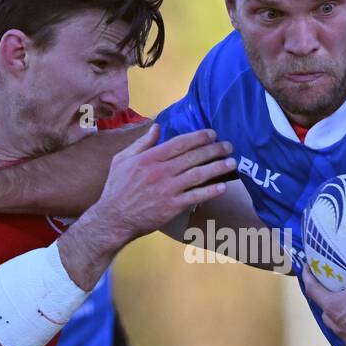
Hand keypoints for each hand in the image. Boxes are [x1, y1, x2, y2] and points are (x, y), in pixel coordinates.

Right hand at [86, 125, 234, 245]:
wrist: (113, 218)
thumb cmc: (116, 188)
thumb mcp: (122, 160)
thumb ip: (142, 143)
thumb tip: (157, 127)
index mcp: (150, 158)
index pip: (180, 143)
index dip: (198, 137)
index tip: (212, 134)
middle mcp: (161, 171)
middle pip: (193, 157)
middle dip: (214, 150)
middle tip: (229, 146)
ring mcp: (168, 189)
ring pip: (198, 175)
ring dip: (218, 167)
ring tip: (232, 163)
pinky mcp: (172, 206)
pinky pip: (196, 196)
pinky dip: (210, 191)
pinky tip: (222, 186)